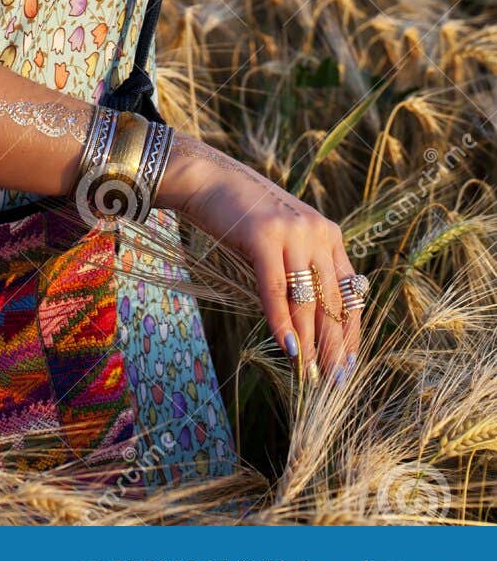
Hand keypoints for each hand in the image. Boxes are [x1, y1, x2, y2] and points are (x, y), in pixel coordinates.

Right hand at [159, 133, 359, 381]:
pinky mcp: (265, 236)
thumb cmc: (242, 215)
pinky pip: (276, 289)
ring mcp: (293, 233)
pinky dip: (280, 321)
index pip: (351, 293)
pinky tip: (285, 346)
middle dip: (333, 346)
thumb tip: (309, 327)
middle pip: (332, 301)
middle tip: (333, 381)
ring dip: (308, 342)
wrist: (209, 179)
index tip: (348, 365)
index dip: (350, 333)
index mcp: (329, 235)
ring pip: (306, 300)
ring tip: (307, 373)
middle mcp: (318, 233)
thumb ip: (300, 271)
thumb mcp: (282, 240)